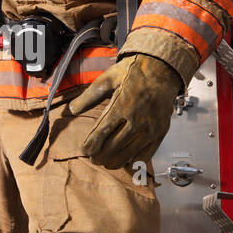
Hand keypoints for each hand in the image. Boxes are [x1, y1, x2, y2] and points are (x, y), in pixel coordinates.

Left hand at [64, 53, 182, 169]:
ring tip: (106, 163)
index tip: (84, 151)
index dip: (90, 145)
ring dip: (115, 161)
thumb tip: (70, 109)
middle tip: (93, 159)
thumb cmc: (133, 72)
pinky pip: (147, 154)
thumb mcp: (107, 79)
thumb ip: (88, 96)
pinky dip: (134, 161)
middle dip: (100, 156)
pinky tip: (126, 162)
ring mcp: (151, 127)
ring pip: (129, 154)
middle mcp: (137, 119)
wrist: (162, 69)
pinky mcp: (161, 131)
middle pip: (113, 147)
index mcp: (122, 105)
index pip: (101, 133)